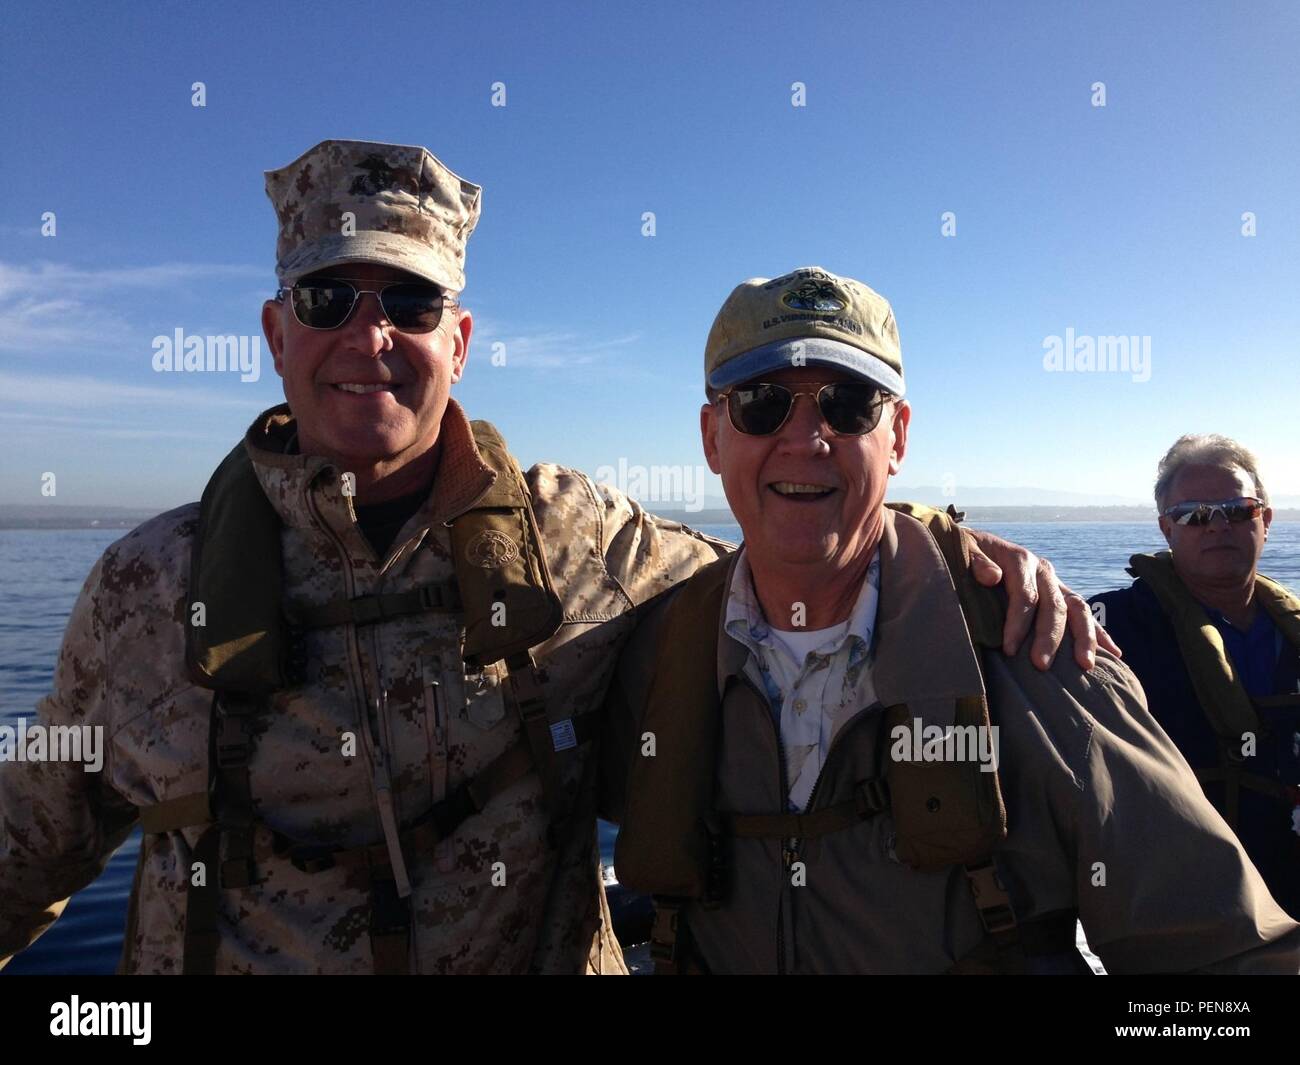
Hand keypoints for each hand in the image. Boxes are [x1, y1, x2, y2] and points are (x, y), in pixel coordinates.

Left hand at [963, 528, 1121, 671]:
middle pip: (1054, 605)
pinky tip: (1113, 653)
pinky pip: (1083, 613)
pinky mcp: (1060, 593)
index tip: (1010, 650)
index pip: (1025, 595)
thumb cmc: (963, 553)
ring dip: (1084, 637)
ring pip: (1077, 608)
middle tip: (1040, 666)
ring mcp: (1055, 582)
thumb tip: (992, 577)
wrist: (972, 544)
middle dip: (1049, 637)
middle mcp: (1043, 570)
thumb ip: (975, 562)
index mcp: (1020, 559)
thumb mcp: (963, 550)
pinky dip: (1099, 632)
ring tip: (1085, 665)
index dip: (1018, 623)